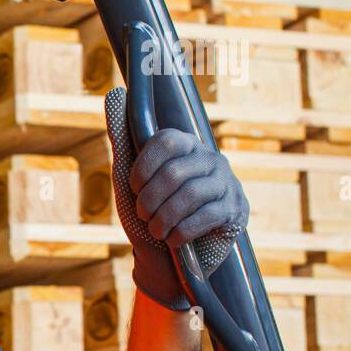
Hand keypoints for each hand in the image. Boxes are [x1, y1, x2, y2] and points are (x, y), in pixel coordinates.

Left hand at [104, 86, 248, 309]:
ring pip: (190, 196)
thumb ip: (122, 136)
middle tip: (144, 216)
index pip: (166, 140)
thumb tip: (114, 93)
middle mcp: (209, 158)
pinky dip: (182, 232)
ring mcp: (226, 183)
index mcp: (184, 145)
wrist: (167, 257)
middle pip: (175, 173)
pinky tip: (174, 240)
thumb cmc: (148, 211)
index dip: (144, 167)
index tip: (134, 189)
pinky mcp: (236, 209)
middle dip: (150, 201)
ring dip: (164, 219)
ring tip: (156, 231)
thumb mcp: (128, 176)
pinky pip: (207, 217)